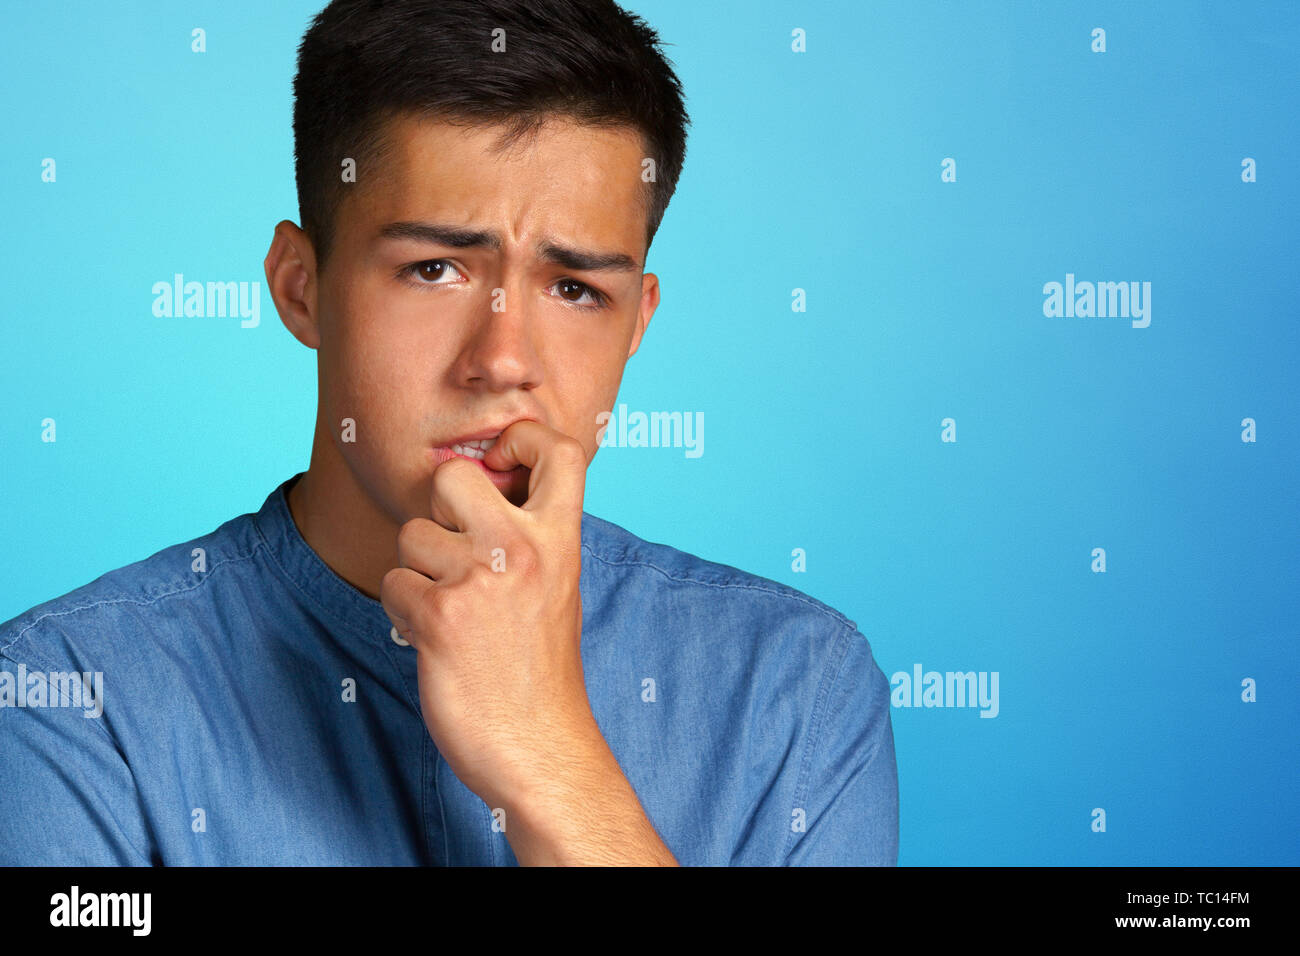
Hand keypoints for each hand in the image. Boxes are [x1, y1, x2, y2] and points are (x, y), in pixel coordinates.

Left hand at [379, 420, 591, 812]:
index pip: (556, 448)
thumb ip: (530, 534)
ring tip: (452, 612)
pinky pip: (393, 584)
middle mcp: (522, 550)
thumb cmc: (541, 669)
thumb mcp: (558, 585)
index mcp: (561, 540)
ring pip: (410, 536)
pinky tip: (436, 640)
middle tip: (455, 550)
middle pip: (451, 475)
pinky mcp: (438, 617)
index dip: (520, 437)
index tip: (502, 465)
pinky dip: (405, 613)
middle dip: (439, 508)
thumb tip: (486, 484)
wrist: (540, 749)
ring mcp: (478, 580)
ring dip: (418, 572)